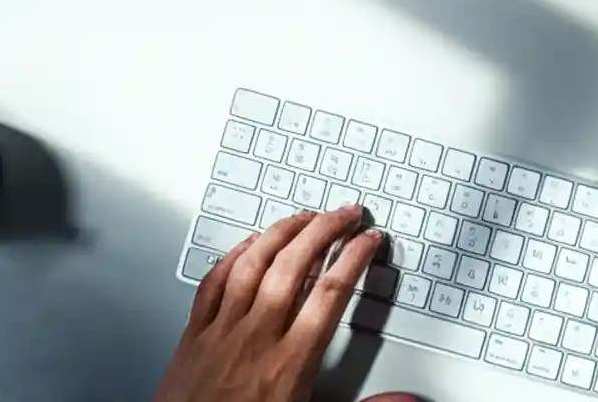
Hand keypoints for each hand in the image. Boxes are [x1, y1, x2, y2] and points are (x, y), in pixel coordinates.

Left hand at [155, 206, 406, 401]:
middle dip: (325, 230)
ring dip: (282, 233)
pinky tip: (248, 244)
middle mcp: (256, 339)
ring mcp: (222, 332)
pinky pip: (213, 283)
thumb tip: (403, 400)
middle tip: (345, 214)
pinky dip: (234, 256)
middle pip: (293, 266)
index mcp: (290, 363)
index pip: (330, 294)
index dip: (353, 258)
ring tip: (304, 216)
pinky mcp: (194, 335)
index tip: (368, 240)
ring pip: (253, 265)